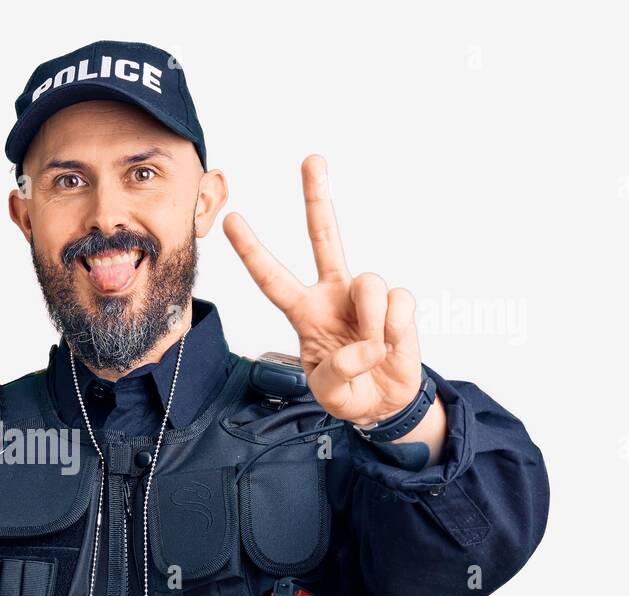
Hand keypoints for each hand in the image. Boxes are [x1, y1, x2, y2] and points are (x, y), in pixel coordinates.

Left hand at [223, 155, 421, 426]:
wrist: (384, 403)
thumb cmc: (348, 391)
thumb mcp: (328, 392)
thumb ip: (336, 373)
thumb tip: (364, 347)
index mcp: (304, 312)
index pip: (271, 278)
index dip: (251, 251)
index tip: (230, 220)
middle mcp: (333, 294)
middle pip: (324, 237)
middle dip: (318, 198)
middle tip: (311, 159)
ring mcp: (364, 296)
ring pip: (368, 281)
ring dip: (371, 321)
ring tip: (374, 350)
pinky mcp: (397, 303)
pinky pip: (397, 302)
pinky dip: (396, 329)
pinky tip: (392, 345)